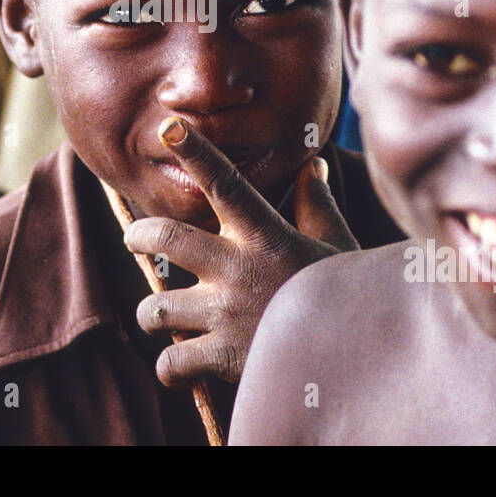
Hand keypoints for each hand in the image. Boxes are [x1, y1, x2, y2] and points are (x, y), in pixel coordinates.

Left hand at [122, 117, 357, 386]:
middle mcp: (238, 268)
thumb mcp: (336, 244)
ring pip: (156, 307)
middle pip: (165, 237)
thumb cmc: (349, 296)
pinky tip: (177, 368)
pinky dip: (168, 369)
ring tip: (157, 315)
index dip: (195, 152)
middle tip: (135, 238)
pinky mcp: (223, 357)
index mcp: (265, 235)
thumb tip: (311, 164)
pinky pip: (171, 363)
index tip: (169, 127)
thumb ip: (315, 203)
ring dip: (151, 312)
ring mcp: (226, 313)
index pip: (226, 183)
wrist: (359, 358)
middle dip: (140, 235)